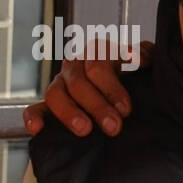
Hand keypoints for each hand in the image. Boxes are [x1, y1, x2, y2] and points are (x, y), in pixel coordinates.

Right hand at [23, 38, 154, 136]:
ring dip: (69, 113)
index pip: (98, 65)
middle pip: (78, 82)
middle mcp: (76, 65)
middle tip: (114, 127)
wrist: (133, 92)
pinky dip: (33, 118)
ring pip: (55, 94)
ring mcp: (61, 84)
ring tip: (84, 130)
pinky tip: (37, 130)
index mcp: (98, 52)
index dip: (111, 88)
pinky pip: (35, 109)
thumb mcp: (148, 61)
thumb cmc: (140, 75)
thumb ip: (146, 54)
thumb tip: (137, 58)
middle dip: (97, 106)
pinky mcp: (50, 106)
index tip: (126, 110)